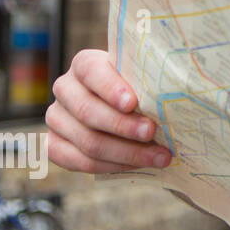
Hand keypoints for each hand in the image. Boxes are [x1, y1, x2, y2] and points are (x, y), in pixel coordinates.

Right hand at [47, 49, 171, 173]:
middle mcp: (65, 88)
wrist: (122, 108)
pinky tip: (138, 165)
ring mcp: (56, 118)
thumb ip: (148, 81)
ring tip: (159, 156)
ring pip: (87, 141)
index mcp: (84, 64)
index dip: (110, 88)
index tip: (132, 103)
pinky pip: (80, 161)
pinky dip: (113, 166)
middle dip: (123, 126)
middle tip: (152, 133)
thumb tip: (176, 92)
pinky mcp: (54, 145)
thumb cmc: (139, 88)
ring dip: (126, 152)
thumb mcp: (142, 77)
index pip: (91, 71)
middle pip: (88, 111)